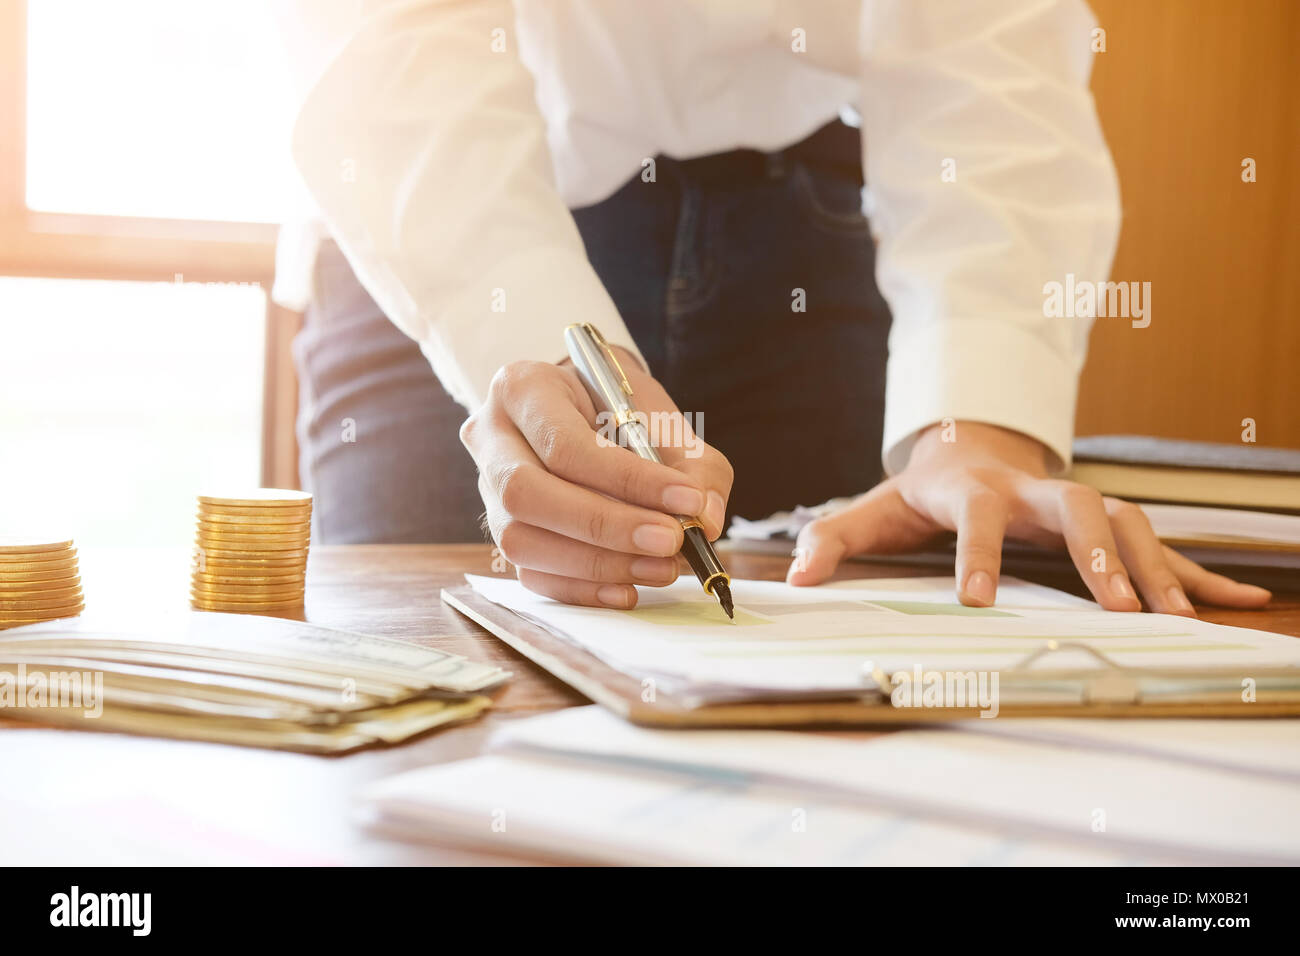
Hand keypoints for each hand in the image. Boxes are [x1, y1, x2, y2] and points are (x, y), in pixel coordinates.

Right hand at [461, 349, 732, 608]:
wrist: (588, 411)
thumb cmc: (620, 410)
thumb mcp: (663, 418)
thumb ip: (695, 465)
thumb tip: (703, 521)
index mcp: (523, 388)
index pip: (564, 444)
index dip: (626, 480)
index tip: (685, 501)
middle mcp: (491, 437)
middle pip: (528, 494)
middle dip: (604, 526)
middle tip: (669, 541)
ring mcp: (486, 489)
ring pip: (520, 541)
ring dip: (597, 564)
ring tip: (661, 567)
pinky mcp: (500, 532)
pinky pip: (529, 574)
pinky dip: (582, 589)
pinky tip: (628, 588)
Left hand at [786, 421, 1270, 615]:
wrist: (972, 446)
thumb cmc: (922, 488)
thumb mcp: (874, 508)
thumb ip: (833, 538)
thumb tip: (794, 578)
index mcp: (974, 489)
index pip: (975, 518)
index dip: (975, 556)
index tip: (975, 601)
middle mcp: (1033, 492)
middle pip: (1076, 507)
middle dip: (1097, 551)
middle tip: (1116, 602)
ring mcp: (1076, 502)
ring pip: (1128, 524)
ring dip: (1156, 567)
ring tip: (1177, 618)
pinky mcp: (1105, 522)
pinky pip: (1161, 545)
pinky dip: (1201, 573)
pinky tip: (1246, 602)